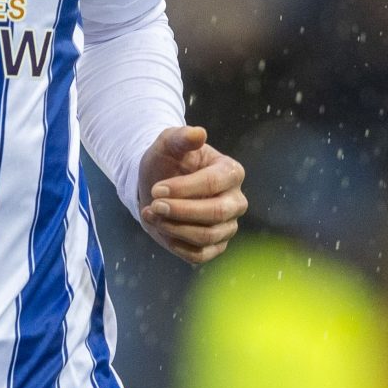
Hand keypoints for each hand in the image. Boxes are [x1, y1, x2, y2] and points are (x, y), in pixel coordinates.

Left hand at [136, 126, 246, 265]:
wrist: (156, 187)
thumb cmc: (166, 163)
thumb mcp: (167, 145)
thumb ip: (181, 137)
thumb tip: (198, 133)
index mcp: (231, 172)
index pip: (214, 183)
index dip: (184, 188)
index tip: (156, 189)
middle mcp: (236, 201)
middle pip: (216, 213)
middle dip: (181, 212)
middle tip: (154, 206)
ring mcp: (228, 225)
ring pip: (207, 236)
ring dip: (174, 228)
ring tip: (151, 215)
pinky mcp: (215, 246)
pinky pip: (200, 254)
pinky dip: (177, 245)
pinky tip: (161, 230)